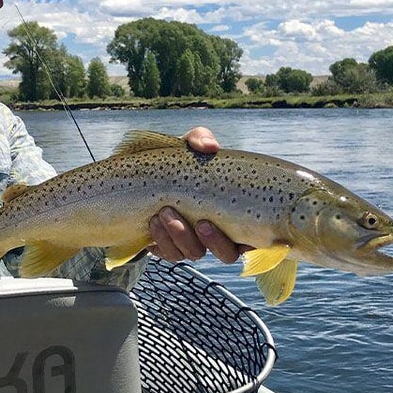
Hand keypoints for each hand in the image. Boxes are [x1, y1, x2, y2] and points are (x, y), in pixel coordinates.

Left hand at [146, 127, 251, 264]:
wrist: (137, 175)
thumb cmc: (174, 161)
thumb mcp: (187, 146)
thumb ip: (200, 139)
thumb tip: (211, 147)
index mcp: (233, 214)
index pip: (255, 238)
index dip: (255, 242)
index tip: (245, 230)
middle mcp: (218, 235)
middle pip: (228, 254)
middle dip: (214, 241)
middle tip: (201, 222)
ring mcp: (192, 244)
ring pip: (195, 254)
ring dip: (182, 236)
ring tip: (165, 212)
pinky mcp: (168, 248)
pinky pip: (169, 254)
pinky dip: (162, 240)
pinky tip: (153, 222)